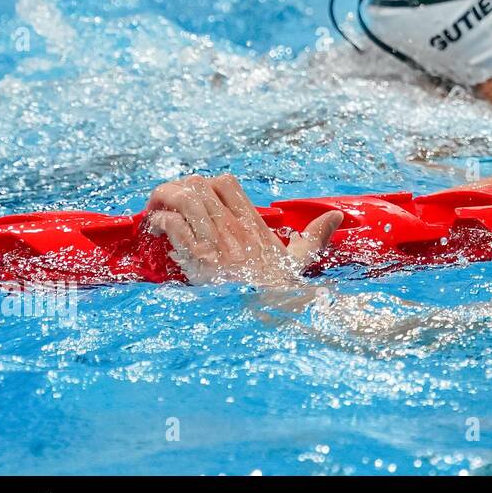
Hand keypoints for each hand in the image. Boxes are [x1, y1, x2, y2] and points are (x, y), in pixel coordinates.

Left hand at [144, 174, 342, 286]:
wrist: (269, 309)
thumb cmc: (282, 287)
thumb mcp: (301, 258)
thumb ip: (315, 236)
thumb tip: (335, 217)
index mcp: (250, 223)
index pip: (225, 183)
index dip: (206, 183)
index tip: (197, 198)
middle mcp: (231, 227)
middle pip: (197, 185)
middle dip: (177, 189)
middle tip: (167, 203)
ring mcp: (214, 241)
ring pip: (183, 198)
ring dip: (163, 200)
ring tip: (156, 211)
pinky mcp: (197, 258)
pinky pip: (172, 225)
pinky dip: (160, 223)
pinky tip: (156, 231)